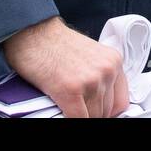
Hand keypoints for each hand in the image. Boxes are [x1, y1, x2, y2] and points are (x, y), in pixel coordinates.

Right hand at [1, 16, 129, 117]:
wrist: (31, 31)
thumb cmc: (54, 43)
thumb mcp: (89, 55)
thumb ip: (100, 76)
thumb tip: (102, 104)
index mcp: (113, 61)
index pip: (120, 103)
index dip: (107, 111)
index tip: (96, 111)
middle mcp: (106, 71)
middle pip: (106, 111)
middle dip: (91, 112)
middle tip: (77, 106)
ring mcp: (90, 81)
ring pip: (93, 117)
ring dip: (80, 115)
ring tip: (67, 106)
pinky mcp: (71, 91)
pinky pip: (78, 119)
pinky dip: (70, 119)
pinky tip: (63, 113)